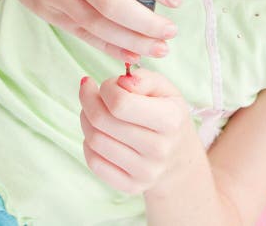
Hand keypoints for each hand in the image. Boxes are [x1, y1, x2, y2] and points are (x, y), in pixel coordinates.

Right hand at [0, 0, 180, 62]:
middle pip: (108, 2)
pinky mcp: (46, 12)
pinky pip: (82, 34)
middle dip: (143, 23)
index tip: (176, 0)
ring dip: (131, 41)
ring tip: (159, 48)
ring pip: (95, 24)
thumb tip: (150, 2)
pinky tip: (132, 53)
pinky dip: (109, 46)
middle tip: (170, 33)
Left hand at [78, 68, 194, 194]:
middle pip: (102, 121)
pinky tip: (97, 133)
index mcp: (170, 120)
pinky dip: (88, 144)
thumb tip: (122, 82)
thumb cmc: (167, 115)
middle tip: (90, 92)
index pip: (120, 103)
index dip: (107, 88)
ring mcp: (146, 172)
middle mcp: (160, 149)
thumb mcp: (164, 89)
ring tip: (92, 111)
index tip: (109, 85)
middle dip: (89, 100)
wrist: (179, 157)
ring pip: (94, 141)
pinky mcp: (132, 186)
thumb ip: (144, 79)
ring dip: (85, 119)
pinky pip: (94, 163)